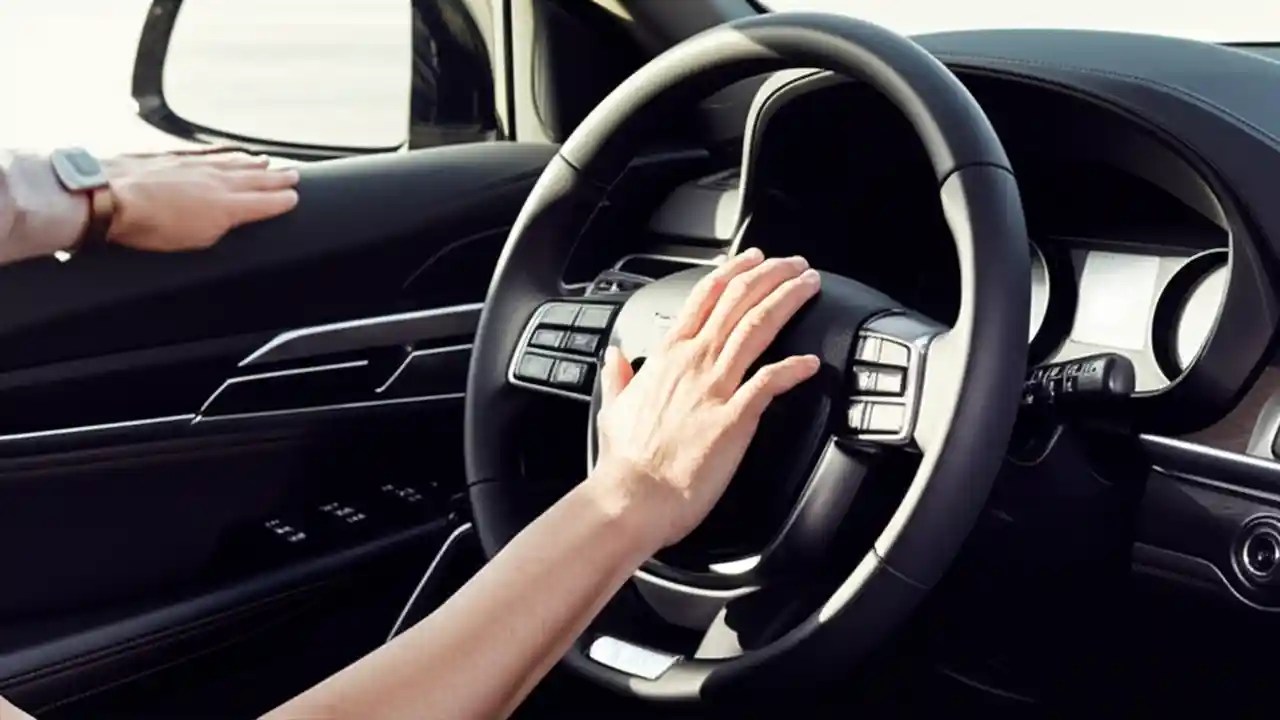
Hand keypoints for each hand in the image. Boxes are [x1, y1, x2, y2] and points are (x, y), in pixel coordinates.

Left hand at [103, 147, 299, 251]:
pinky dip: (225, 151)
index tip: (294, 197)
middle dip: (276, 178)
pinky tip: (230, 151)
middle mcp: (218, 180)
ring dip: (253, 163)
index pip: (265, 202)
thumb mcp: (195, 240)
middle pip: (256, 179)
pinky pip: (209, 151)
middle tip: (292, 175)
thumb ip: (221, 227)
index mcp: (228, 206)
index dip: (282, 200)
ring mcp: (196, 164)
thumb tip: (232, 218)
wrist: (109, 196)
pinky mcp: (174, 155)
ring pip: (234, 161)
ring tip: (266, 163)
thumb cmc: (149, 226)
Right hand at [591, 248, 821, 548]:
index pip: (703, 298)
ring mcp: (715, 387)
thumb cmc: (624, 462)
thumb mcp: (612, 408)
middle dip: (770, 275)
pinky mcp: (735, 418)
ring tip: (808, 286)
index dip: (732, 272)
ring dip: (786, 300)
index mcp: (666, 357)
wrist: (633, 498)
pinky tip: (811, 361)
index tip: (753, 259)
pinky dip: (794, 368)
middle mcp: (693, 363)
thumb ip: (618, 377)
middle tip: (794, 264)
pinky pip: (770, 382)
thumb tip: (614, 356)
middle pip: (737, 301)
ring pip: (756, 326)